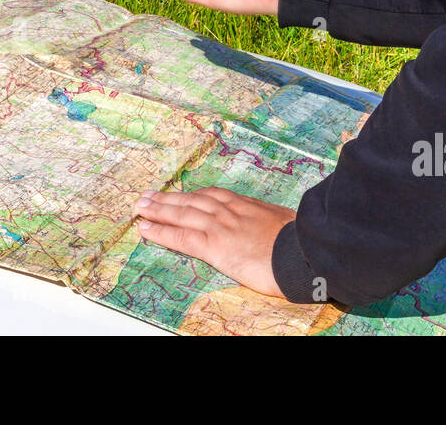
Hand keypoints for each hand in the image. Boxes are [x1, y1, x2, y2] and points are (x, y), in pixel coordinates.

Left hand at [133, 187, 295, 297]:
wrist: (305, 252)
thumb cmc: (302, 242)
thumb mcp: (288, 224)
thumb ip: (274, 224)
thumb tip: (280, 227)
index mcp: (248, 206)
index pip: (215, 196)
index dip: (195, 195)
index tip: (183, 194)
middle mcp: (230, 212)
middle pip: (193, 200)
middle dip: (169, 198)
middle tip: (149, 195)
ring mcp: (220, 227)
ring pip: (182, 213)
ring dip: (159, 209)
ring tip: (141, 206)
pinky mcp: (215, 246)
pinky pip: (181, 237)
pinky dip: (161, 231)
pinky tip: (147, 229)